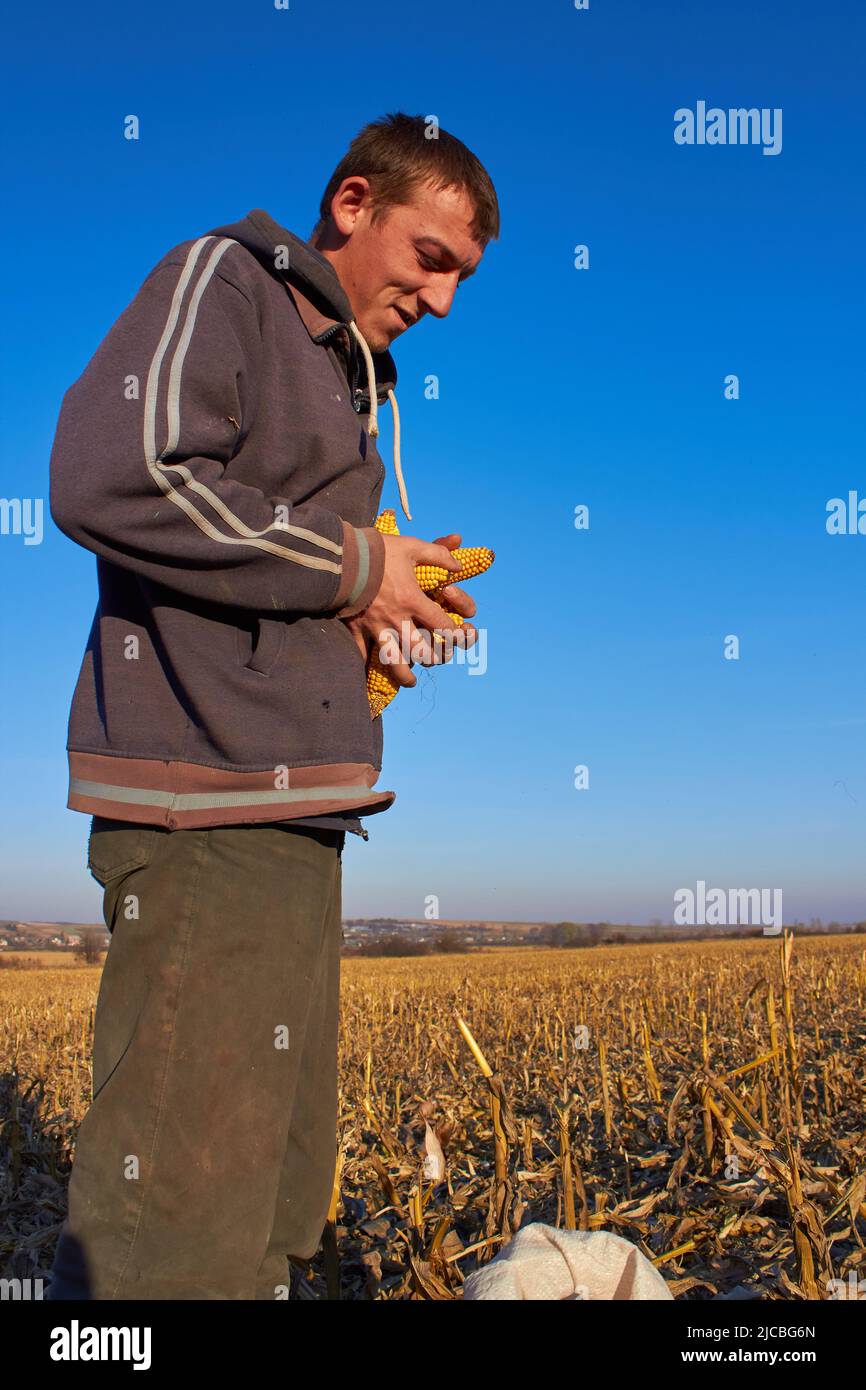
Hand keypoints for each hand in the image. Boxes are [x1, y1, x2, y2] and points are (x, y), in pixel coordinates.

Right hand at [342, 532, 463, 689]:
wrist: (341, 556)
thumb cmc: (378, 551)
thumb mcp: (412, 546)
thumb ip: (438, 554)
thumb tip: (457, 566)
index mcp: (413, 600)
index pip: (442, 625)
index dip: (455, 634)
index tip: (456, 637)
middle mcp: (397, 619)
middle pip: (421, 651)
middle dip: (433, 659)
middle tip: (434, 658)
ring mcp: (375, 627)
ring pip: (394, 662)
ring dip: (405, 675)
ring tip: (411, 681)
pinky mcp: (356, 629)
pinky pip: (362, 655)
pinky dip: (367, 666)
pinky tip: (372, 673)